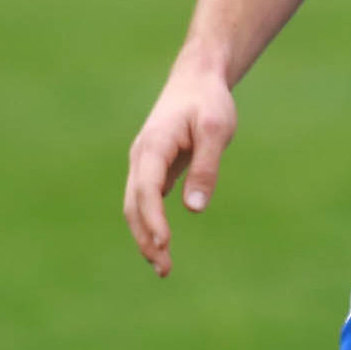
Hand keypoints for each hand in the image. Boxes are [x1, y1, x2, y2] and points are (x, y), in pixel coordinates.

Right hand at [123, 59, 237, 276]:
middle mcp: (141, 157)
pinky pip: (145, 202)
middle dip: (146, 238)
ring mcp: (143, 164)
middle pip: (134, 205)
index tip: (165, 243)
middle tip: (164, 269)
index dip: (153, 218)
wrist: (196, 80)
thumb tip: (194, 210)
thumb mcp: (216, 130)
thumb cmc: (209, 103)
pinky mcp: (152, 169)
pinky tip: (161, 245)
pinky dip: (149, 224)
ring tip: (163, 266)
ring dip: (145, 236)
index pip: (147, 189)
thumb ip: (206, 167)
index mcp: (154, 146)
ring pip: (135, 206)